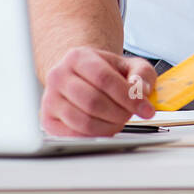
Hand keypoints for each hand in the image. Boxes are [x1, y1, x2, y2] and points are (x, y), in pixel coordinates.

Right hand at [40, 46, 157, 136]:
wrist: (81, 77)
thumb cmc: (105, 72)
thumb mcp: (130, 65)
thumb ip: (141, 75)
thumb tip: (141, 91)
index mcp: (78, 57)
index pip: (104, 79)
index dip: (128, 97)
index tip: (145, 109)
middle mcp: (59, 76)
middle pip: (93, 102)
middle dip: (119, 113)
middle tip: (130, 114)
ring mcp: (50, 99)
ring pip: (83, 121)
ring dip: (109, 126)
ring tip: (119, 120)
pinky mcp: (48, 120)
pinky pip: (74, 135)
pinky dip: (95, 136)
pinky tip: (105, 127)